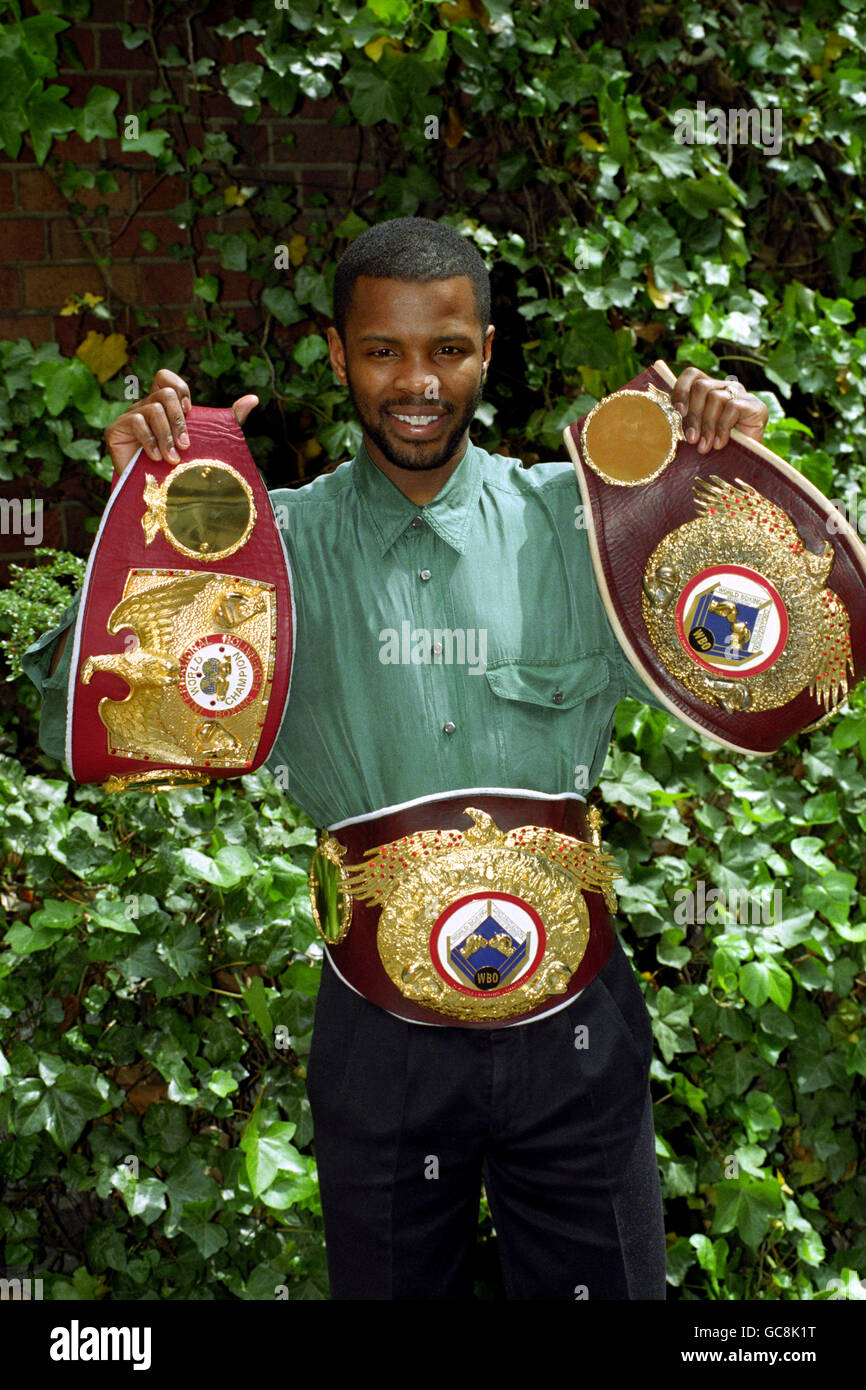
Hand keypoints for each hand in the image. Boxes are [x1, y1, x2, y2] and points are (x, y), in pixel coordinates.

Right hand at [104, 368, 259, 474]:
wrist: (157, 495)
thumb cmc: (182, 467)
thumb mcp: (209, 440)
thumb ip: (230, 419)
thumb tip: (254, 398)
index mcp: (163, 405)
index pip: (166, 378)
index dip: (180, 390)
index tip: (191, 413)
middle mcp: (145, 407)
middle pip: (163, 392)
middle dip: (180, 420)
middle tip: (187, 445)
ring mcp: (129, 417)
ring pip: (152, 409)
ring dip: (167, 436)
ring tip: (173, 458)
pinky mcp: (116, 430)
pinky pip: (135, 422)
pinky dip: (150, 441)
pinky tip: (155, 458)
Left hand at [671, 367, 768, 453]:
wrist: (746, 462)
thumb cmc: (716, 447)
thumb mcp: (697, 431)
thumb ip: (686, 420)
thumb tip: (665, 417)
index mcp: (709, 389)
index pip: (692, 374)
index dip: (681, 389)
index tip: (678, 412)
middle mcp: (725, 387)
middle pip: (701, 387)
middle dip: (693, 415)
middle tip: (691, 439)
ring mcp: (742, 395)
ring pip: (716, 398)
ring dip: (707, 426)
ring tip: (704, 447)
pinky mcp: (756, 406)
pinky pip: (732, 408)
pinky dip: (722, 428)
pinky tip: (719, 443)